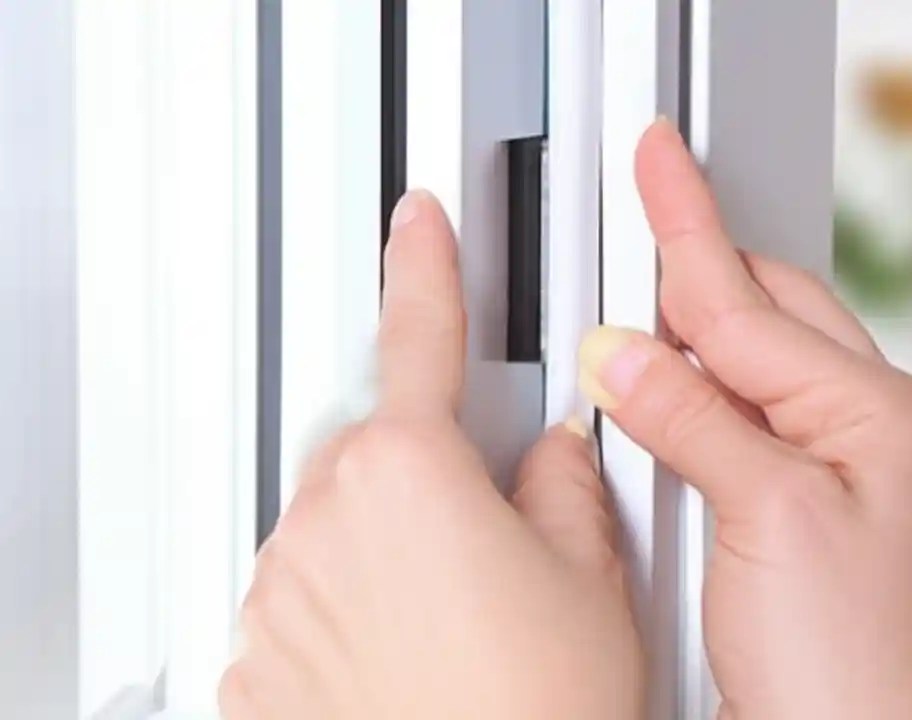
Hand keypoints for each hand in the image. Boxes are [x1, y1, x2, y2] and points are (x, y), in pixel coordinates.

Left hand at [219, 192, 642, 718]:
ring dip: (396, 553)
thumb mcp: (594, 579)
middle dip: (434, 475)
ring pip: (344, 531)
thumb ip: (568, 485)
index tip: (416, 222)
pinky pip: (311, 603)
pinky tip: (423, 663)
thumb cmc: (538, 712)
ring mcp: (284, 595)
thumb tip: (554, 455)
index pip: (418, 338)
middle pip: (381, 452)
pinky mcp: (263, 662)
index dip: (424, 268)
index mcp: (410, 476)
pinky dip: (356, 616)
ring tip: (471, 628)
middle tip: (503, 544)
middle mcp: (327, 523)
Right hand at [577, 120, 911, 719]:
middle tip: (636, 228)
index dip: (689, 232)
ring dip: (689, 344)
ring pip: (750, 365)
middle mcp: (868, 434)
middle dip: (697, 275)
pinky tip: (662, 399)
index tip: (661, 161)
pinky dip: (693, 405)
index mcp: (883, 417)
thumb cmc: (854, 667)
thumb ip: (696, 419)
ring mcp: (835, 472)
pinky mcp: (796, 511)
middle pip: (765, 315)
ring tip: (638, 320)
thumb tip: (625, 355)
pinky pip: (739, 424)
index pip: (753, 308)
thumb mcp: (771, 518)